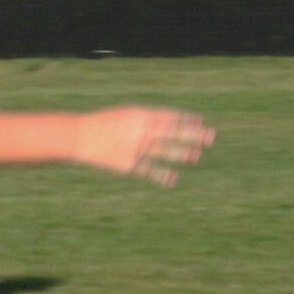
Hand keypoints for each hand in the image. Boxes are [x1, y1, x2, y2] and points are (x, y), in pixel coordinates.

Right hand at [76, 108, 214, 184]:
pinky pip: (149, 170)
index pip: (169, 117)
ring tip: (196, 157)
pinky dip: (162, 175)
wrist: (82, 136)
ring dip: (182, 154)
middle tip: (211, 137)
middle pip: (173, 132)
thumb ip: (146, 119)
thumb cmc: (104, 123)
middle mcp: (142, 131)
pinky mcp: (129, 164)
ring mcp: (136, 148)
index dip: (185, 119)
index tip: (200, 120)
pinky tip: (174, 179)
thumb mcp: (126, 114)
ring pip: (164, 151)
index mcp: (141, 115)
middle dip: (193, 134)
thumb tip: (168, 123)